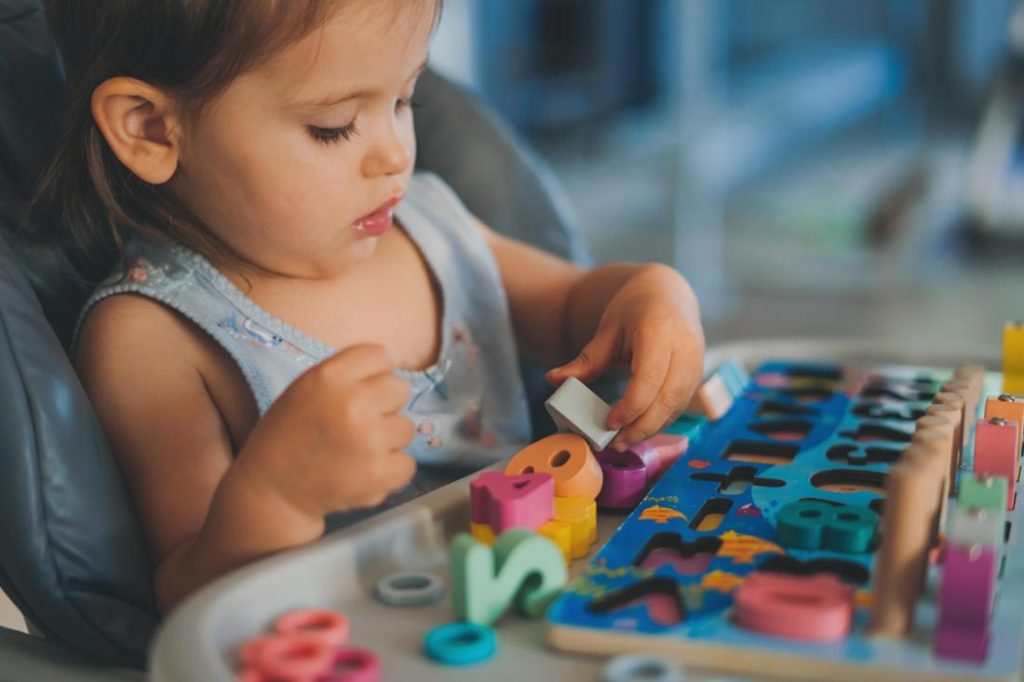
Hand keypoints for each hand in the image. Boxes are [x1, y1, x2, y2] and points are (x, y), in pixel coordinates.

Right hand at [234, 344, 415, 518]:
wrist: (272, 489)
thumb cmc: (289, 435)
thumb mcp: (306, 388)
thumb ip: (346, 374)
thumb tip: (391, 365)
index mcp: (330, 377)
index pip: (381, 356)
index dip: (375, 374)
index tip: (364, 390)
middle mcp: (353, 403)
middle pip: (400, 390)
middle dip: (385, 406)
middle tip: (359, 424)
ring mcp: (369, 439)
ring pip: (406, 428)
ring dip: (387, 440)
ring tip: (357, 450)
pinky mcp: (379, 472)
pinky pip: (407, 463)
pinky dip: (390, 471)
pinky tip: (363, 471)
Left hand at [546, 264, 703, 450]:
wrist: (667, 294)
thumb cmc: (634, 310)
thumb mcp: (607, 330)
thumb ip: (586, 360)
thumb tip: (553, 379)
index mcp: (660, 330)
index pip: (649, 378)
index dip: (631, 406)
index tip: (609, 423)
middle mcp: (684, 347)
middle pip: (666, 399)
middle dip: (640, 427)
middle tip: (615, 443)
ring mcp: (696, 362)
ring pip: (676, 407)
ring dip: (650, 428)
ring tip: (623, 440)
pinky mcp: (697, 374)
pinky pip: (679, 405)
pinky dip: (659, 420)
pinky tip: (638, 428)